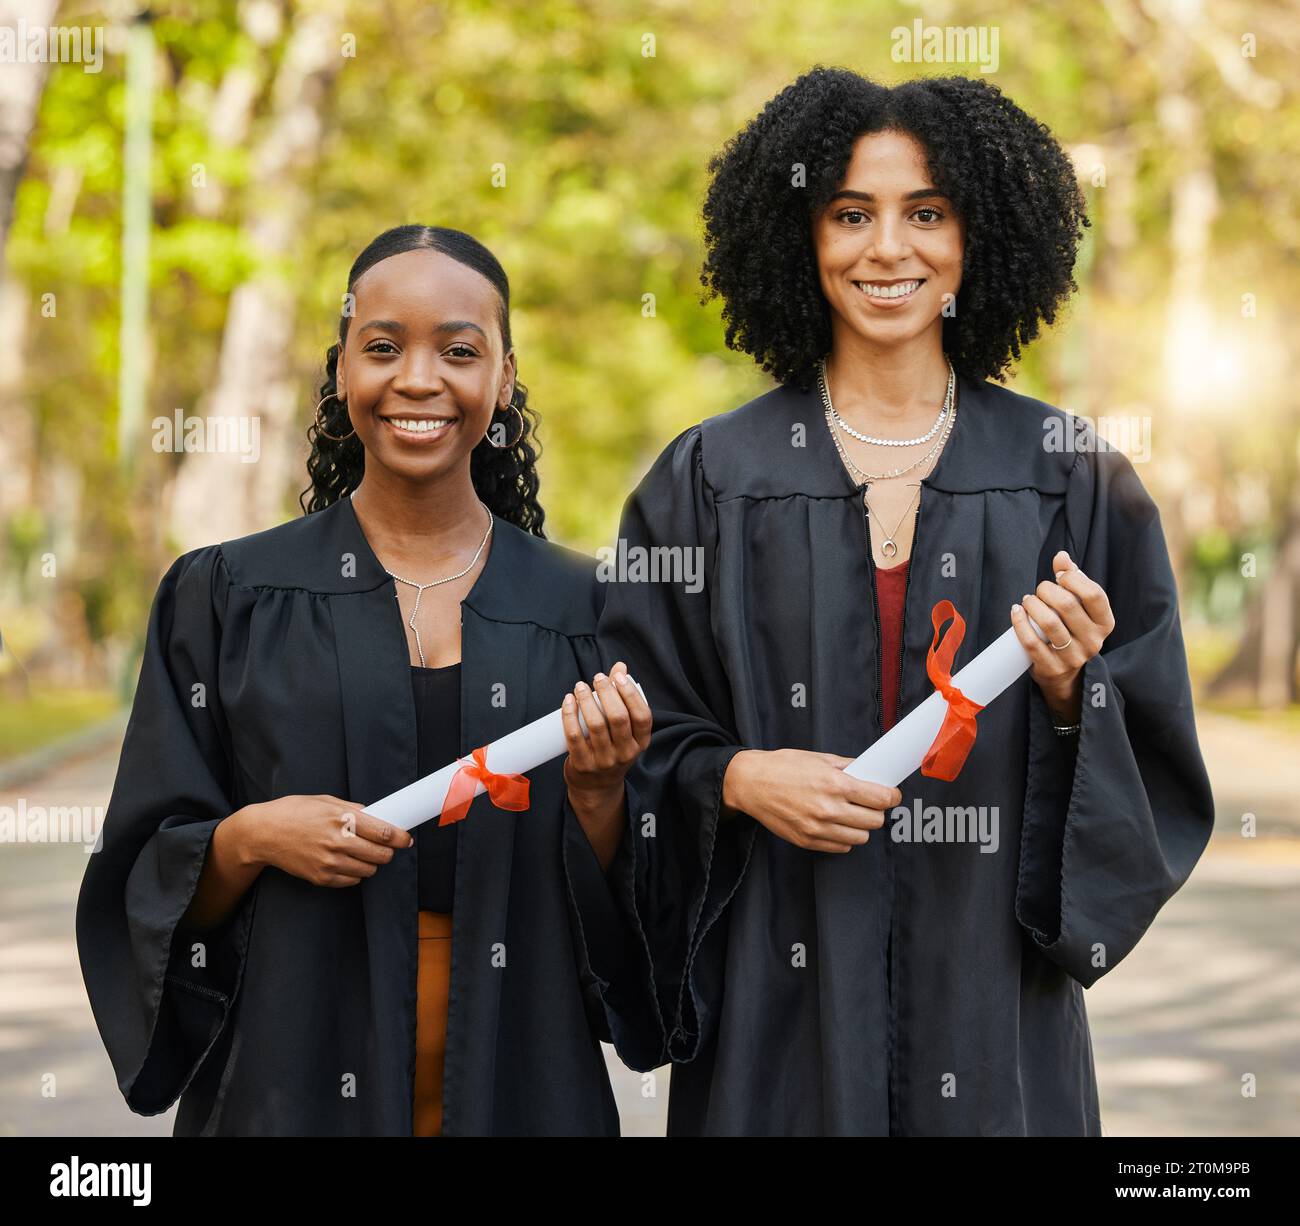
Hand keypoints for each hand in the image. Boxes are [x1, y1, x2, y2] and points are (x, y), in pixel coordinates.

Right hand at [239, 794, 412, 886]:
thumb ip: (352, 809)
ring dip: (372, 863)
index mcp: (341, 818)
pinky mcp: (321, 877)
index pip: (384, 833)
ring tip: (363, 853)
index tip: (406, 838)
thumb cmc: (292, 812)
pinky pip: (352, 880)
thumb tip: (375, 815)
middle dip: (388, 851)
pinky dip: (355, 873)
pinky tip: (347, 862)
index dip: (400, 837)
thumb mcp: (325, 801)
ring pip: (369, 870)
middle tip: (386, 846)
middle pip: (381, 855)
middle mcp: (338, 841)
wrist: (262, 834)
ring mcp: (329, 862)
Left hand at [561, 660, 651, 808]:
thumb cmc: (611, 748)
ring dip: (587, 700)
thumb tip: (620, 666)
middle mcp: (626, 753)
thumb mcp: (624, 730)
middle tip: (597, 678)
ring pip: (596, 725)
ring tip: (580, 687)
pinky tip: (568, 701)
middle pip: (618, 718)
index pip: (643, 716)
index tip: (618, 676)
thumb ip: (623, 697)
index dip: (631, 694)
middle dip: (607, 693)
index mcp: (640, 743)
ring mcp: (604, 761)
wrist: (596, 787)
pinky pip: (574, 736)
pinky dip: (570, 715)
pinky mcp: (583, 764)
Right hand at [721, 748, 901, 852]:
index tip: (891, 795)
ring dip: (861, 826)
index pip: (881, 798)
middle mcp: (828, 808)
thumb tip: (871, 773)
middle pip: (875, 820)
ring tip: (851, 814)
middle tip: (870, 803)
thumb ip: (848, 767)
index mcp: (834, 783)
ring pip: (861, 837)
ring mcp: (818, 828)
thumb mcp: (818, 758)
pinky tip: (836, 824)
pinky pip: (842, 847)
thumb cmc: (782, 767)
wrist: (750, 783)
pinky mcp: (808, 841)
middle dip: (877, 811)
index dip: (892, 796)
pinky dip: (844, 837)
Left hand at [1010, 549, 1114, 721]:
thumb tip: (1061, 556)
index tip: (1059, 576)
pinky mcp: (1051, 668)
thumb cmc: (1070, 630)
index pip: (1094, 595)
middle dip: (1047, 590)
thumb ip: (1072, 580)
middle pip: (1068, 606)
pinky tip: (1016, 611)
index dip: (1073, 579)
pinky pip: (1032, 643)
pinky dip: (1020, 623)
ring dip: (1033, 605)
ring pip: (1049, 623)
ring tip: (1027, 601)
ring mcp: (1073, 657)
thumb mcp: (1078, 607)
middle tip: (1039, 590)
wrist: (1064, 674)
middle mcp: (1093, 641)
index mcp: (1105, 623)